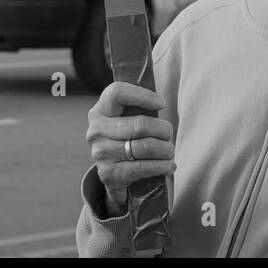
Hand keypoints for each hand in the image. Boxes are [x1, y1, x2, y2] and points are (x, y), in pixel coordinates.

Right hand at [86, 81, 175, 216]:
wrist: (113, 174)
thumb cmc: (126, 138)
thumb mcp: (126, 118)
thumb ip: (138, 106)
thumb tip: (161, 101)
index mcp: (100, 110)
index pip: (118, 93)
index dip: (142, 95)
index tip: (161, 103)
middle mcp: (97, 131)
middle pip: (140, 125)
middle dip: (163, 129)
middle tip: (169, 134)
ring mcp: (101, 153)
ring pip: (145, 147)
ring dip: (165, 149)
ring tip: (170, 151)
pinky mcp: (109, 174)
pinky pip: (143, 168)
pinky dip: (162, 166)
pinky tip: (169, 165)